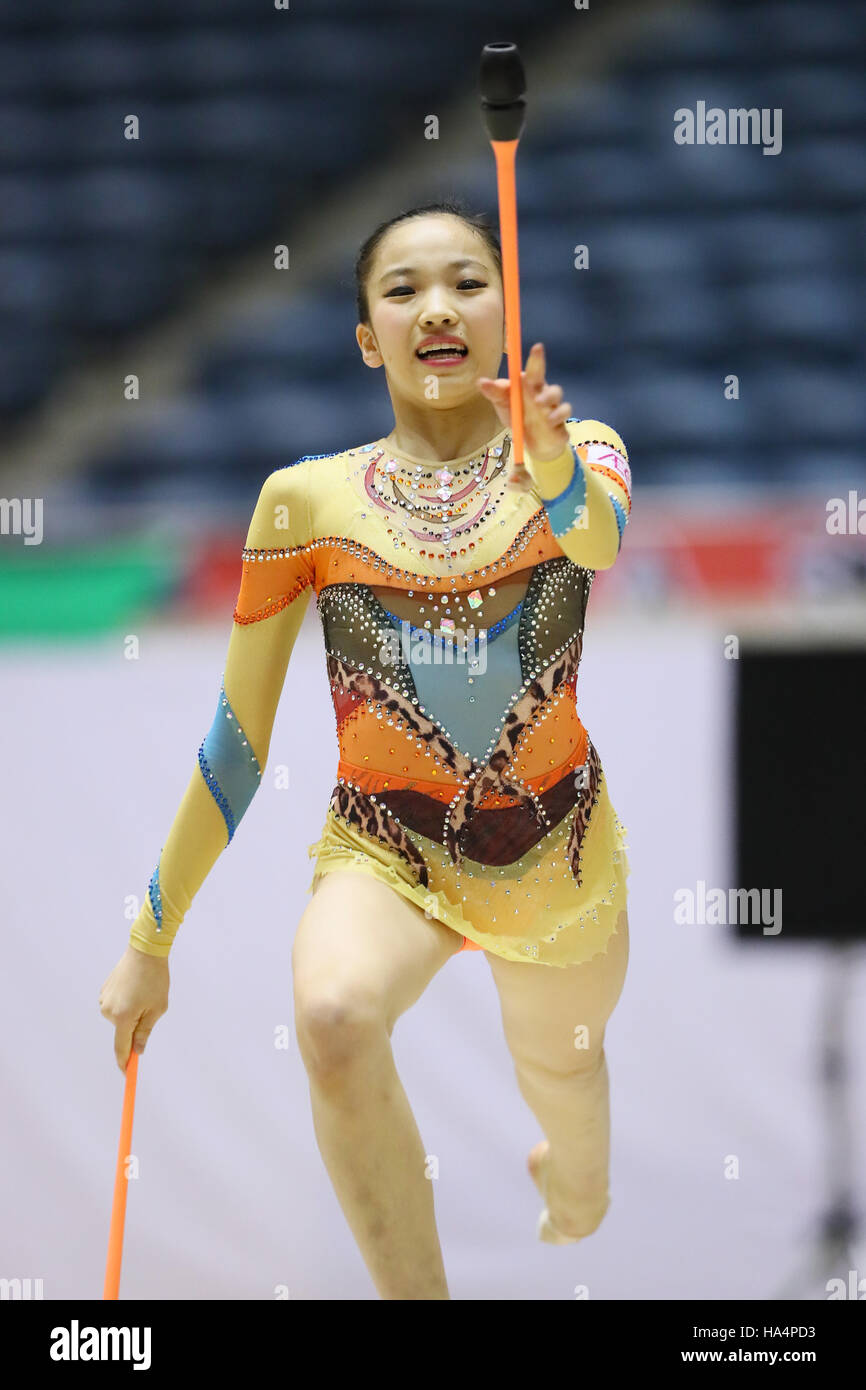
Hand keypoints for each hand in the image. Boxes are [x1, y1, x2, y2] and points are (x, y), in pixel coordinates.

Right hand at [99, 944, 169, 1074]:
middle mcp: (109, 1011)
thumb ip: (144, 1032)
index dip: (125, 1063)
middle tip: (151, 1007)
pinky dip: (125, 1003)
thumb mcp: (157, 1008)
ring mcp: (104, 1000)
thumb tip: (137, 1050)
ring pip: (120, 1018)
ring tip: (143, 993)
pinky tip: (134, 988)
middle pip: (122, 1032)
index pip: (121, 1048)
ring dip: (131, 1013)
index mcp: (123, 1017)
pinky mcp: (104, 991)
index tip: (128, 1074)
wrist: (144, 951)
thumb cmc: (155, 979)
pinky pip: (116, 1006)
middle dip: (135, 1027)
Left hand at [476, 343, 571, 483]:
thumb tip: (481, 381)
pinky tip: (550, 422)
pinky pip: (564, 414)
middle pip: (544, 376)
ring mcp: (553, 405)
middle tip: (534, 365)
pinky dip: (558, 416)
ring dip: (549, 396)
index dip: (536, 358)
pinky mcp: (560, 421)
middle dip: (540, 366)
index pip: (533, 368)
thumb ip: (494, 393)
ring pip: (557, 393)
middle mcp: (543, 391)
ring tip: (539, 403)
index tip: (537, 346)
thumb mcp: (502, 404)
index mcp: (529, 384)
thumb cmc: (516, 415)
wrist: (529, 442)